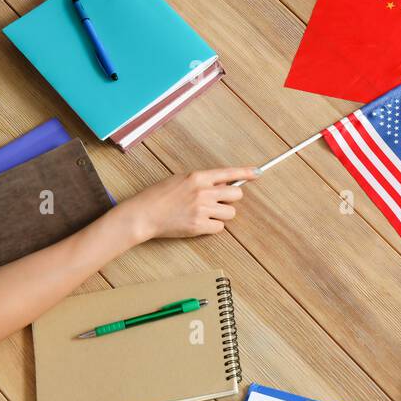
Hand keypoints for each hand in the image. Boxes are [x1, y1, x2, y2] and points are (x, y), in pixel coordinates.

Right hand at [118, 167, 256, 241]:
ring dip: (222, 214)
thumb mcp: (181, 179)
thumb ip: (202, 181)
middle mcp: (203, 192)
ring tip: (205, 214)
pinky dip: (213, 227)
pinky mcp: (199, 226)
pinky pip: (220, 228)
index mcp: (198, 177)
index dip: (246, 173)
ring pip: (230, 213)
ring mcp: (202, 209)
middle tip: (220, 202)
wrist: (143, 214)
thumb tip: (223, 184)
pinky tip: (200, 223)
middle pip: (236, 195)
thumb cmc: (159, 196)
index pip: (228, 173)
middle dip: (231, 199)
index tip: (257, 173)